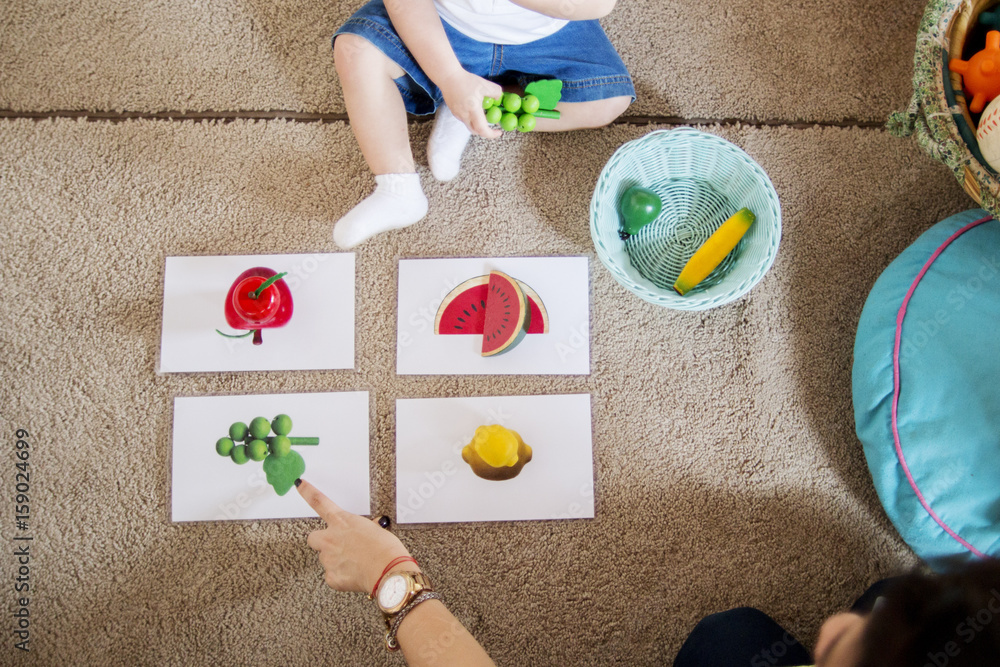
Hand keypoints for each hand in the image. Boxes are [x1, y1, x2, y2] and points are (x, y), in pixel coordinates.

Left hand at [297, 479, 412, 593]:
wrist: (387, 570)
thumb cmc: (385, 549)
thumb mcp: (375, 530)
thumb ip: (362, 529)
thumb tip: (366, 533)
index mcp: (342, 521)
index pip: (320, 502)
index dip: (307, 491)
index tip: (299, 485)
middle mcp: (331, 538)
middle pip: (314, 537)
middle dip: (322, 541)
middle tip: (336, 546)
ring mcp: (328, 558)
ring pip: (325, 558)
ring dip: (335, 559)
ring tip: (355, 563)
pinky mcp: (331, 576)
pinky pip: (332, 575)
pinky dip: (341, 576)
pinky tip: (354, 574)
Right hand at [437, 68, 503, 138]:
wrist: (448, 77)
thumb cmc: (466, 80)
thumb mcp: (485, 85)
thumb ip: (496, 92)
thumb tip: (499, 99)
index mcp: (473, 110)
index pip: (482, 129)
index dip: (491, 134)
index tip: (499, 132)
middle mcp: (464, 116)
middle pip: (475, 131)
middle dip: (485, 131)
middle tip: (492, 126)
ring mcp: (457, 115)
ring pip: (469, 125)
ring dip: (478, 123)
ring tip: (483, 114)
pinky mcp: (454, 112)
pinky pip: (464, 119)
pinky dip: (471, 118)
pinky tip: (473, 108)